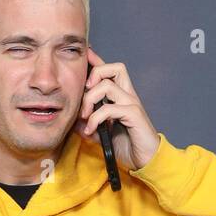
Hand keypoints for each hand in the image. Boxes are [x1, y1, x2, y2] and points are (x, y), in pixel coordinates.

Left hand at [77, 49, 161, 169]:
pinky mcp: (134, 115)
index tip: (84, 55)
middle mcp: (128, 96)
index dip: (97, 60)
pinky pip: (109, 108)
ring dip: (89, 100)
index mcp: (121, 96)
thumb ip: (87, 124)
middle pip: (114, 68)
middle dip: (94, 75)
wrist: (144, 160)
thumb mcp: (100, 134)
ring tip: (84, 117)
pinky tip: (90, 131)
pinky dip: (95, 119)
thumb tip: (71, 119)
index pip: (110, 71)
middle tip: (83, 96)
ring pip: (108, 86)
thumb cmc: (126, 145)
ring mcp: (132, 104)